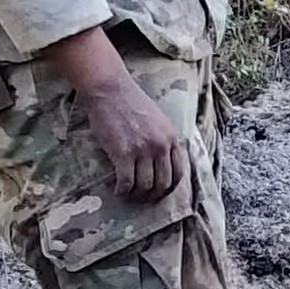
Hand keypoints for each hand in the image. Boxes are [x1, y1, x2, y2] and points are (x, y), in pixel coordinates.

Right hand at [48, 26, 184, 202]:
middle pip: (163, 184)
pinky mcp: (123, 153)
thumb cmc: (131, 103)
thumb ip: (163, 139)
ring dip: (136, 195)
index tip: (160, 192)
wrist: (110, 90)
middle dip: (153, 196)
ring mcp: (143, 150)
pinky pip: (127, 182)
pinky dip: (122, 191)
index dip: (169, 188)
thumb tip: (162, 163)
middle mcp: (160, 146)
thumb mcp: (158, 120)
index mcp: (171, 138)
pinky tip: (118, 190)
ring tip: (129, 194)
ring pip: (145, 186)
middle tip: (142, 198)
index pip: (179, 173)